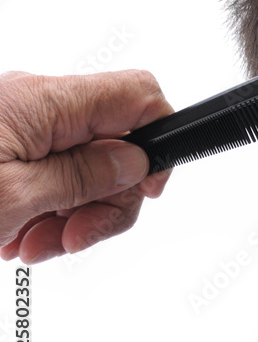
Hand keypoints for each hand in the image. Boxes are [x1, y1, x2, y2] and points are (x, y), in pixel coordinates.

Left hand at [0, 70, 172, 263]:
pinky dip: (43, 211)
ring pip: (83, 168)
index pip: (138, 96)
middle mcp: (36, 104)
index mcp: (43, 101)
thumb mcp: (12, 196)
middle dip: (105, 200)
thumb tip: (134, 163)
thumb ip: (82, 176)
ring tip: (31, 245)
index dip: (158, 141)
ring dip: (70, 215)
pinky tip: (18, 234)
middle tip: (75, 238)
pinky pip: (49, 175)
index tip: (148, 189)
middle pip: (114, 145)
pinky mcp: (5, 147)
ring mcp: (19, 125)